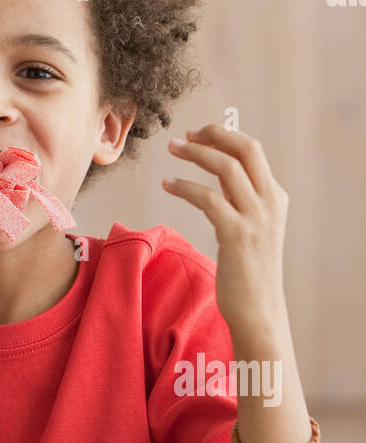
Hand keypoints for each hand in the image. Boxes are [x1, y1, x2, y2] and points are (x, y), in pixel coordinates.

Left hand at [162, 123, 288, 336]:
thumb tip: (220, 169)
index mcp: (275, 197)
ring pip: (226, 168)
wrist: (258, 309)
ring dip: (195, 154)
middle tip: (185, 135)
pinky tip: (168, 183)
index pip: (253, 151)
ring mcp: (256, 218)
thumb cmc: (248, 269)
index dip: (225, 135)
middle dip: (214, 134)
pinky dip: (185, 186)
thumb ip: (241, 198)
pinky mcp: (237, 235)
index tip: (200, 133)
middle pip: (245, 150)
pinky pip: (208, 198)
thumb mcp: (252, 226)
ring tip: (172, 149)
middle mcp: (270, 203)